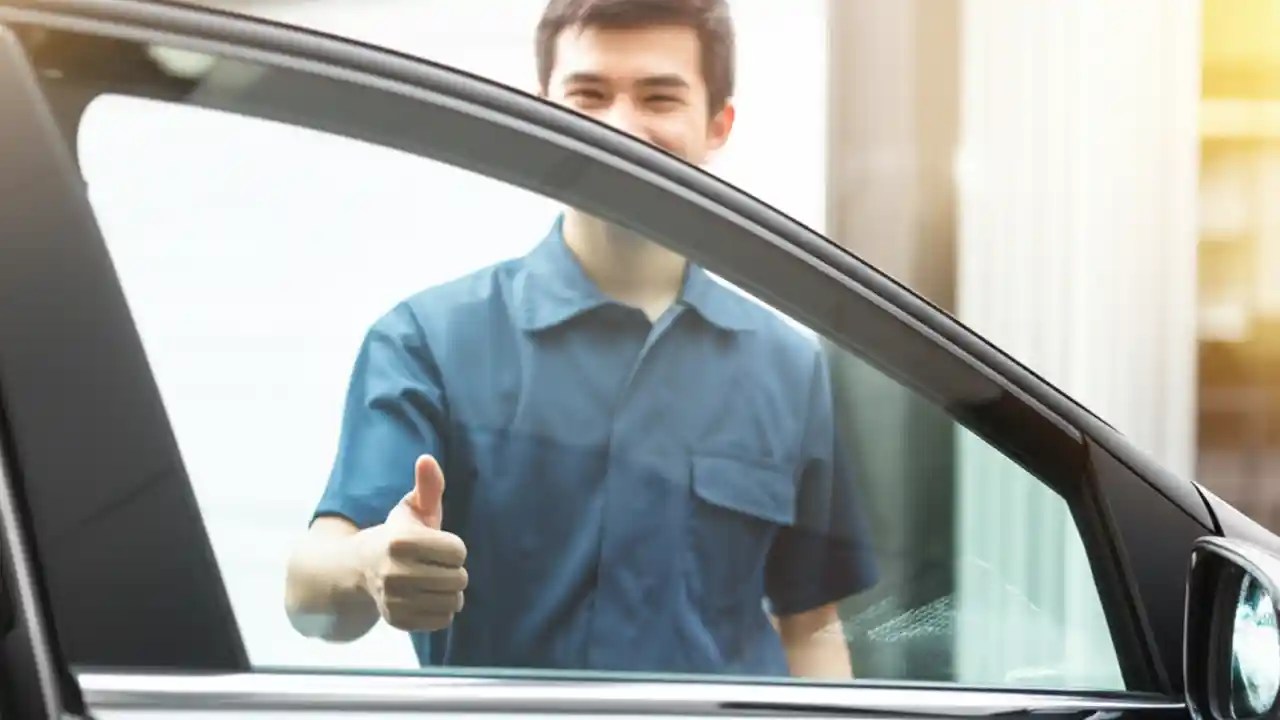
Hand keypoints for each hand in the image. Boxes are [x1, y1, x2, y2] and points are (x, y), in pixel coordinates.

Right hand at [356, 455, 467, 631]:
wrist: (361, 568)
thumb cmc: (398, 534)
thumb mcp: (411, 508)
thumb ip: (427, 486)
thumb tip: (427, 459)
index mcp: (400, 541)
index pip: (457, 551)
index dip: (454, 547)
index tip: (437, 545)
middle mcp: (394, 573)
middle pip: (458, 578)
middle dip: (454, 570)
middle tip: (436, 565)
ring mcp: (394, 600)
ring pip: (453, 601)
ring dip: (451, 591)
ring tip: (434, 581)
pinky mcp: (397, 621)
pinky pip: (442, 621)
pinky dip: (441, 610)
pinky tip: (427, 597)